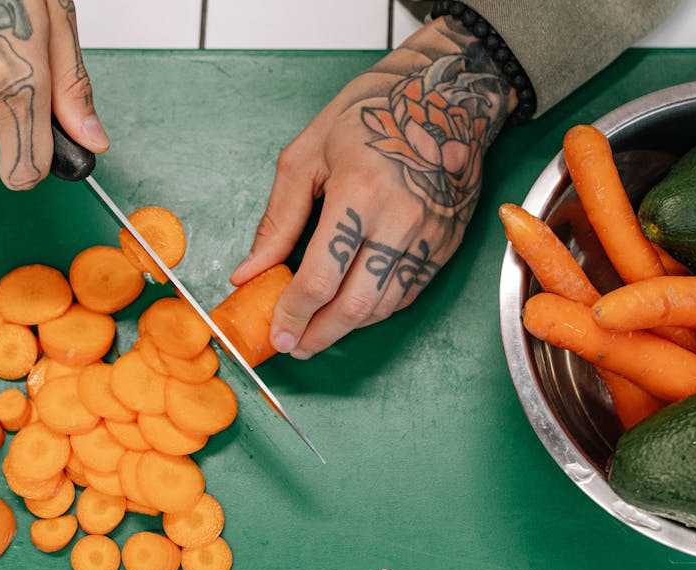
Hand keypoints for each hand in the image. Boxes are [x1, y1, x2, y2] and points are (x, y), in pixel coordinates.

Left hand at [230, 17, 514, 358]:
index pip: (321, 276)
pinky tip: (354, 307)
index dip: (293, 314)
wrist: (444, 97)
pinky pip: (408, 293)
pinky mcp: (446, 243)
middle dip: (320, 334)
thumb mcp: (307, 156)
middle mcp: (400, 219)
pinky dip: (377, 309)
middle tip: (296, 346)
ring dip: (348, 327)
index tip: (278, 333)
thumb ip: (278, 221)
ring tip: (319, 330)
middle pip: (356, 304)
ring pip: (385, 306)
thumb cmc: (372, 114)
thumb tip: (249, 272)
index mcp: (360, 191)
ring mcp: (429, 235)